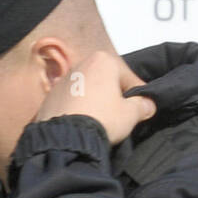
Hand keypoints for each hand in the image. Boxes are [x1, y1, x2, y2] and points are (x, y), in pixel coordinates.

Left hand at [34, 51, 157, 146]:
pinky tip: (83, 123)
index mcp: (104, 60)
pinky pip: (71, 100)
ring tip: (101, 121)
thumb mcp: (131, 114)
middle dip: (114, 95)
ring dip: (96, 101)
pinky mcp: (49, 96)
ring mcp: (62, 80)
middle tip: (122, 114)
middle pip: (106, 80)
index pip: (129, 77)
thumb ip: (143, 105)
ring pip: (87, 89)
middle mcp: (81, 63)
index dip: (138, 94)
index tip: (142, 108)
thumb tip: (148, 104)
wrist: (65, 137)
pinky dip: (79, 108)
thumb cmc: (103, 118)